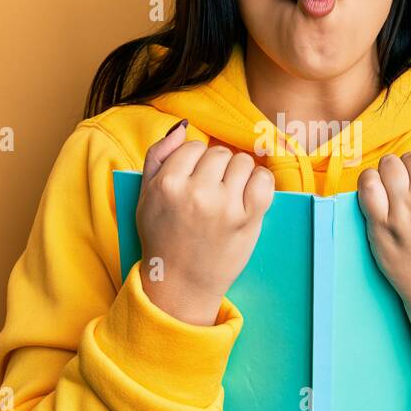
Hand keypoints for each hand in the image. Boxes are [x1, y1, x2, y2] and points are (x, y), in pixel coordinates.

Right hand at [135, 119, 275, 325]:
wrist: (179, 284)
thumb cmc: (162, 238)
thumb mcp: (145, 195)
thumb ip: (158, 156)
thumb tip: (183, 126)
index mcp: (168, 184)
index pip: (194, 146)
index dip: (196, 161)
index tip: (195, 180)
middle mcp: (196, 192)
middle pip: (220, 153)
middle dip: (217, 168)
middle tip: (212, 191)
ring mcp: (224, 206)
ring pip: (242, 162)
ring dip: (239, 175)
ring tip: (229, 195)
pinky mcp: (248, 220)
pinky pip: (264, 180)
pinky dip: (260, 183)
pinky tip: (249, 195)